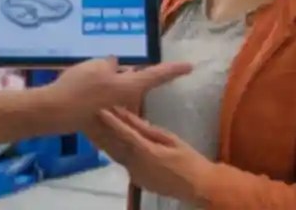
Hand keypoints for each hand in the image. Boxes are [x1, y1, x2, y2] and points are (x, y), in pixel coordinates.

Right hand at [42, 58, 191, 131]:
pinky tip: (86, 89)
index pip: (157, 75)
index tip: (190, 66)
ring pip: (118, 93)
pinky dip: (98, 94)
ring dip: (110, 85)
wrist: (57, 111)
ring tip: (91, 78)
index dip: (173, 70)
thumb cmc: (80, 86)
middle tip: (107, 69)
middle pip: (133, 84)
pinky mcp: (100, 116)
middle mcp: (127, 101)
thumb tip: (116, 65)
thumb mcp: (95, 66)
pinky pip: (105, 101)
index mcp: (130, 86)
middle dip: (126, 76)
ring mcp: (114, 111)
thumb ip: (109, 65)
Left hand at [94, 106, 214, 203]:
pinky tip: (114, 142)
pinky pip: (125, 163)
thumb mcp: (171, 140)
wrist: (198, 187)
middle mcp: (136, 165)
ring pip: (118, 154)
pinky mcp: (137, 180)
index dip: (112, 120)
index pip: (124, 133)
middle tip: (96, 113)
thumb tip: (131, 117)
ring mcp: (135, 175)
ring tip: (100, 125)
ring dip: (109, 140)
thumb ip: (149, 130)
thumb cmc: (189, 160)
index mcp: (146, 152)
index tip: (100, 109)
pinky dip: (118, 151)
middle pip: (116, 144)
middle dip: (106, 129)